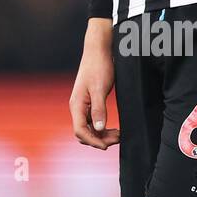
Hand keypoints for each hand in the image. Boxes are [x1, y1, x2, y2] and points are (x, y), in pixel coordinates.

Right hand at [69, 20, 119, 149]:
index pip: (80, 131)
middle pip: (84, 133)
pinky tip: (114, 128)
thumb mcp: (100, 88)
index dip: (93, 141)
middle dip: (100, 139)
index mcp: (76, 105)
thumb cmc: (99, 66)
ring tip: (119, 135)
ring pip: (89, 128)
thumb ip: (99, 109)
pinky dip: (103, 127)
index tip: (107, 146)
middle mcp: (77, 107)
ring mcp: (82, 106)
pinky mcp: (89, 103)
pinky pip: (93, 121)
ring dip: (102, 134)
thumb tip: (99, 128)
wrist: (98, 50)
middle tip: (119, 138)